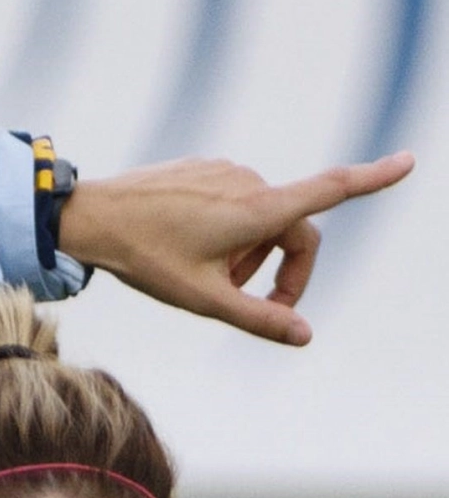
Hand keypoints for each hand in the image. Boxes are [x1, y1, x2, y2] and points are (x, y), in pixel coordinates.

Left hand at [58, 152, 413, 343]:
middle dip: (281, 272)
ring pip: (260, 220)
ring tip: (207, 277)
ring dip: (250, 254)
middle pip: (293, 232)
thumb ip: (258, 317)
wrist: (88, 218)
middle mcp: (250, 182)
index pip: (332, 190)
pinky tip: (187, 248)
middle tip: (245, 305)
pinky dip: (228, 232)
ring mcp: (225, 171)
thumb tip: (305, 335)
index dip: (375, 178)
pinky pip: (233, 203)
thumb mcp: (204, 298)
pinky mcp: (203, 169)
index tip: (409, 161)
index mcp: (259, 209)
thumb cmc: (146, 258)